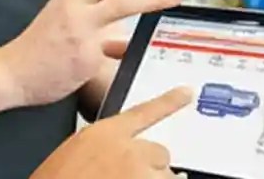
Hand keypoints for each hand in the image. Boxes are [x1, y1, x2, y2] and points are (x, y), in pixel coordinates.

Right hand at [0, 0, 183, 106]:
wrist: (11, 72)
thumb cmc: (35, 46)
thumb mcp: (56, 10)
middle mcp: (76, 7)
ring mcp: (81, 31)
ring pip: (121, 9)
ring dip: (151, 1)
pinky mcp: (84, 57)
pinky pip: (112, 52)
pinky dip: (125, 51)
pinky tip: (137, 50)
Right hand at [30, 86, 191, 178]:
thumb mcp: (77, 151)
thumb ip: (105, 145)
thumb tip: (126, 152)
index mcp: (106, 133)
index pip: (146, 111)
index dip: (170, 101)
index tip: (186, 93)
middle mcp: (126, 148)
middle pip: (160, 152)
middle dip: (150, 168)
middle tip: (126, 177)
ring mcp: (138, 171)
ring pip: (166, 176)